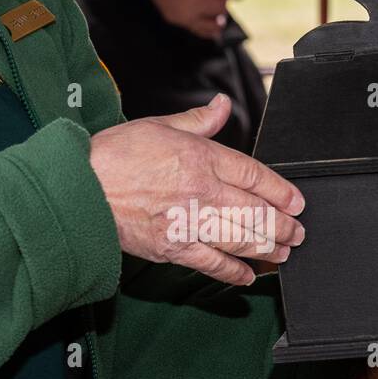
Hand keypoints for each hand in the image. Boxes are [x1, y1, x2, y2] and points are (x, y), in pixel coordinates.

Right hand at [88, 93, 306, 285]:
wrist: (80, 187)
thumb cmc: (113, 155)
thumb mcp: (157, 125)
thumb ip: (197, 121)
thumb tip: (222, 105)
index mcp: (198, 157)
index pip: (254, 174)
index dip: (281, 190)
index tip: (296, 201)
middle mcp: (200, 191)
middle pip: (256, 210)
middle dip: (283, 224)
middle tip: (297, 231)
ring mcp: (188, 222)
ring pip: (242, 238)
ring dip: (268, 247)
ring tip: (283, 251)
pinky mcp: (172, 248)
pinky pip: (212, 264)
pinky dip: (234, 271)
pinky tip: (247, 274)